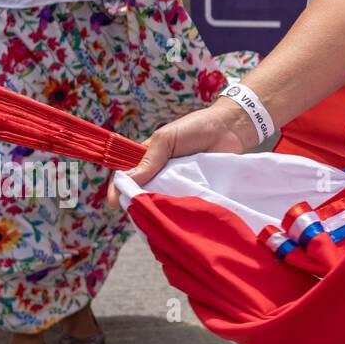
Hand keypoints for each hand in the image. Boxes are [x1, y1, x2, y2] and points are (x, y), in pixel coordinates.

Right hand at [105, 101, 254, 208]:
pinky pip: (183, 203)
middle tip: (138, 211)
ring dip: (160, 207)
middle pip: (143, 193)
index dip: (118, 188)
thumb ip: (149, 159)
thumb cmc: (196, 128)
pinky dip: (179, 208)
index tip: (114, 202)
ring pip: (162, 201)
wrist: (230, 128)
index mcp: (149, 159)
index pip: (127, 175)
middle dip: (139, 202)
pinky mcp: (195, 190)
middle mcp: (161, 174)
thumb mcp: (167, 139)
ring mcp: (178, 184)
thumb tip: (127, 180)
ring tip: (156, 215)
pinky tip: (177, 215)